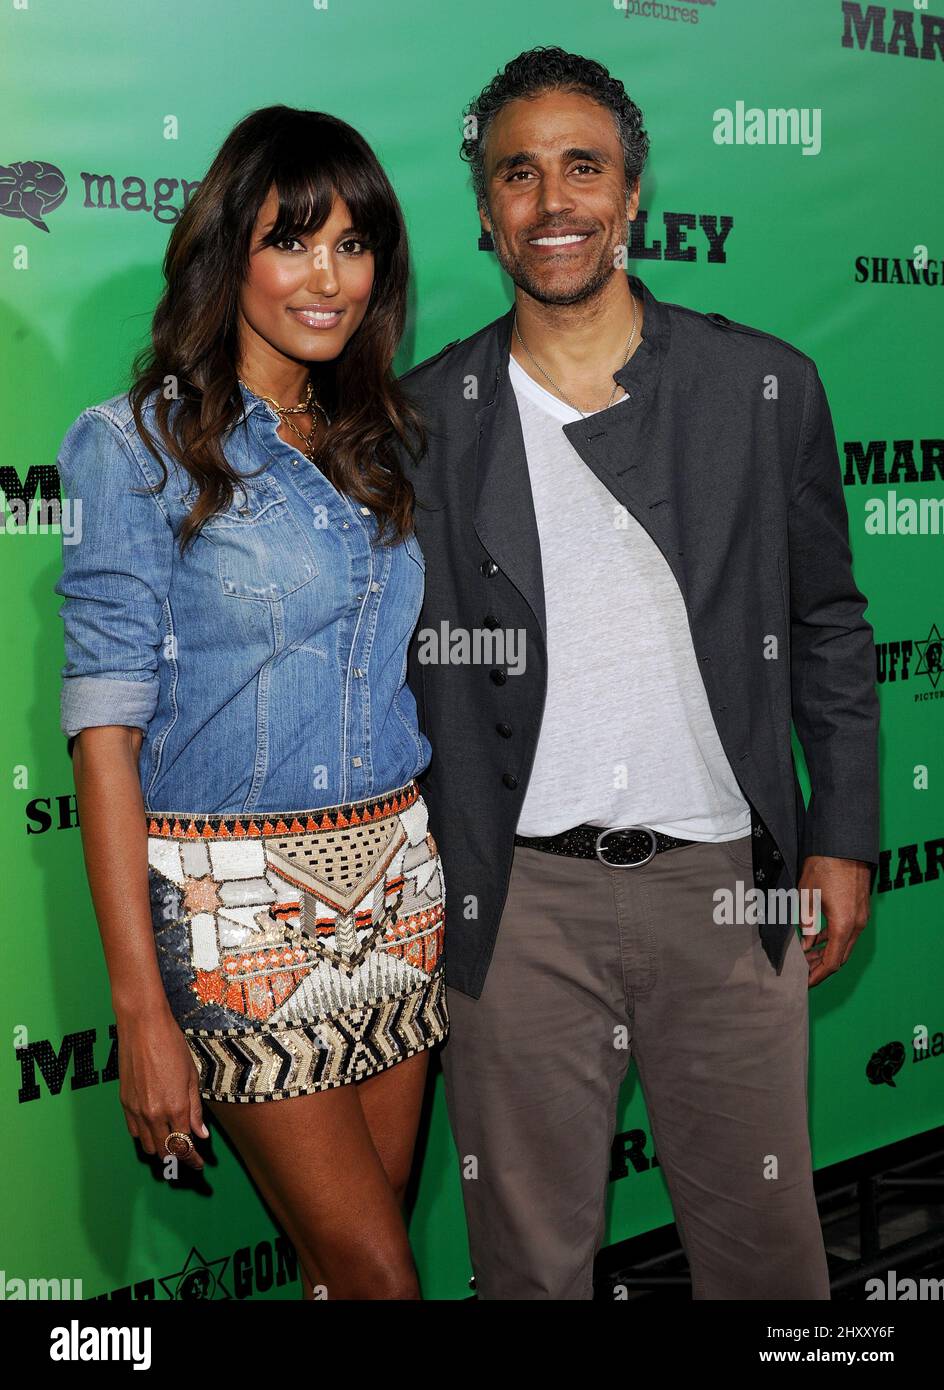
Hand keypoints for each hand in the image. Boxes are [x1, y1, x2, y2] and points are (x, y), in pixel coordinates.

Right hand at [117, 1008, 208, 1170]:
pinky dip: (145, 1136)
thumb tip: (201, 1135)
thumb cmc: (171, 1045)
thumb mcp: (191, 1076)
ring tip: (172, 1143)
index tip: (199, 1164)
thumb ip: (195, 1109)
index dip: (193, 1159)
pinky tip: (154, 1129)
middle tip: (188, 1157)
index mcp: (175, 1107)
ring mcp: (136, 1110)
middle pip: (165, 1151)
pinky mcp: (124, 1103)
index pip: (184, 1146)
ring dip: (161, 1149)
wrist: (143, 1027)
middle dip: (178, 1158)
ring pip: (148, 1145)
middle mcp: (154, 1114)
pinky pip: (134, 1131)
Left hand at [797, 855, 871, 986]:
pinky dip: (833, 939)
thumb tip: (806, 945)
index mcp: (844, 925)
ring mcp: (861, 917)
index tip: (805, 983)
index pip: (833, 962)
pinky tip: (816, 940)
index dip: (818, 975)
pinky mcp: (859, 909)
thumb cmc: (823, 866)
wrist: (844, 844)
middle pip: (841, 957)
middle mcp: (857, 924)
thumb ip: (806, 925)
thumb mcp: (806, 897)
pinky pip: (847, 932)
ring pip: (845, 945)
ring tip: (805, 957)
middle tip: (802, 972)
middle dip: (821, 967)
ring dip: (827, 953)